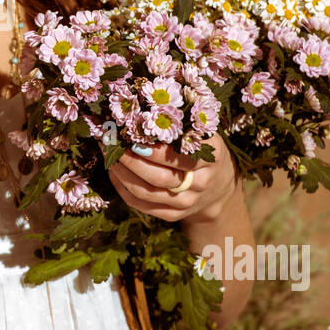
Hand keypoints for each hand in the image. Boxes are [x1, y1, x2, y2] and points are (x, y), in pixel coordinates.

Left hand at [107, 132, 238, 223]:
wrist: (219, 185)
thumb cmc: (202, 150)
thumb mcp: (201, 135)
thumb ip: (179, 128)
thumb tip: (140, 114)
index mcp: (210, 159)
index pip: (180, 157)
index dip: (154, 151)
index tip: (133, 137)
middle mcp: (200, 183)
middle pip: (159, 177)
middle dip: (131, 161)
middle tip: (112, 145)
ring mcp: (187, 202)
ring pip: (146, 193)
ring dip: (122, 175)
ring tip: (110, 157)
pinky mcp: (173, 214)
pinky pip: (142, 206)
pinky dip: (123, 189)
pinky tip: (115, 174)